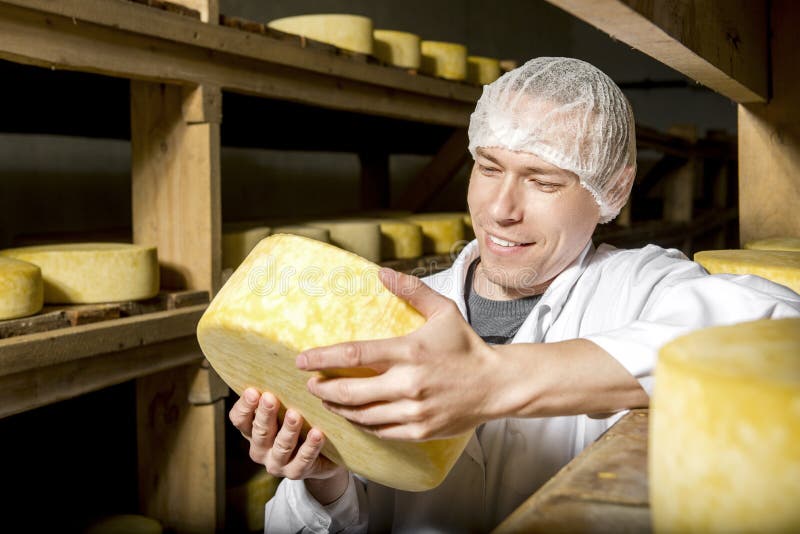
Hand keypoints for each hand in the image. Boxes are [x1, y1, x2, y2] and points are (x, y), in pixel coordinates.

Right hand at [229, 388, 348, 503]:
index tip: (252, 391)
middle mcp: (260, 449)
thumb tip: (288, 361)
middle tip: (270, 398)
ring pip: (281, 446)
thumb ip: (280, 392)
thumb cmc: (301, 421)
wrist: (323, 454)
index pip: (239, 419)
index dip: (244, 406)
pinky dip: (310, 447)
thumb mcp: (286, 407)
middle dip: (265, 414)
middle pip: (259, 432)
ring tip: (295, 415)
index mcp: (252, 430)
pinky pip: (303, 460)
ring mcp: (277, 463)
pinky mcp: (297, 472)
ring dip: (288, 430)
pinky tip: (318, 434)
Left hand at [296, 268, 502, 440]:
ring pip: (361, 415)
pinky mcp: (420, 431)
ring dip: (337, 408)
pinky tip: (352, 416)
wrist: (497, 385)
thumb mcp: (444, 311)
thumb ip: (412, 291)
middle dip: (323, 389)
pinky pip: (379, 431)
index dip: (323, 358)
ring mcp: (414, 411)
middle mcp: (409, 384)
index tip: (301, 359)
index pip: (355, 355)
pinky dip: (361, 424)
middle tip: (309, 384)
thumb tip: (382, 272)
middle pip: (351, 392)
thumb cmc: (467, 346)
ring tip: (325, 399)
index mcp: (410, 352)